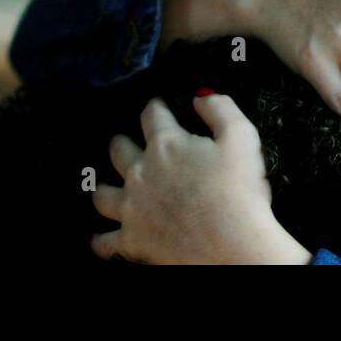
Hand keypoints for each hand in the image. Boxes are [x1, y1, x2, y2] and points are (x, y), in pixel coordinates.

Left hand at [91, 95, 311, 264]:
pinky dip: (100, 241)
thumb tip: (201, 97)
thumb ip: (220, 109)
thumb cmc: (239, 191)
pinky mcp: (132, 241)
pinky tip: (98, 239)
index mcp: (166, 146)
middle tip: (125, 142)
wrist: (234, 244)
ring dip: (102, 187)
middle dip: (121, 143)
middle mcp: (141, 174)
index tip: (158, 107)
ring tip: (104, 186)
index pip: (152, 115)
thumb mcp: (241, 136)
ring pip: (102, 195)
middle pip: (119, 151)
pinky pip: (105, 242)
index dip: (156, 107)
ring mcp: (132, 209)